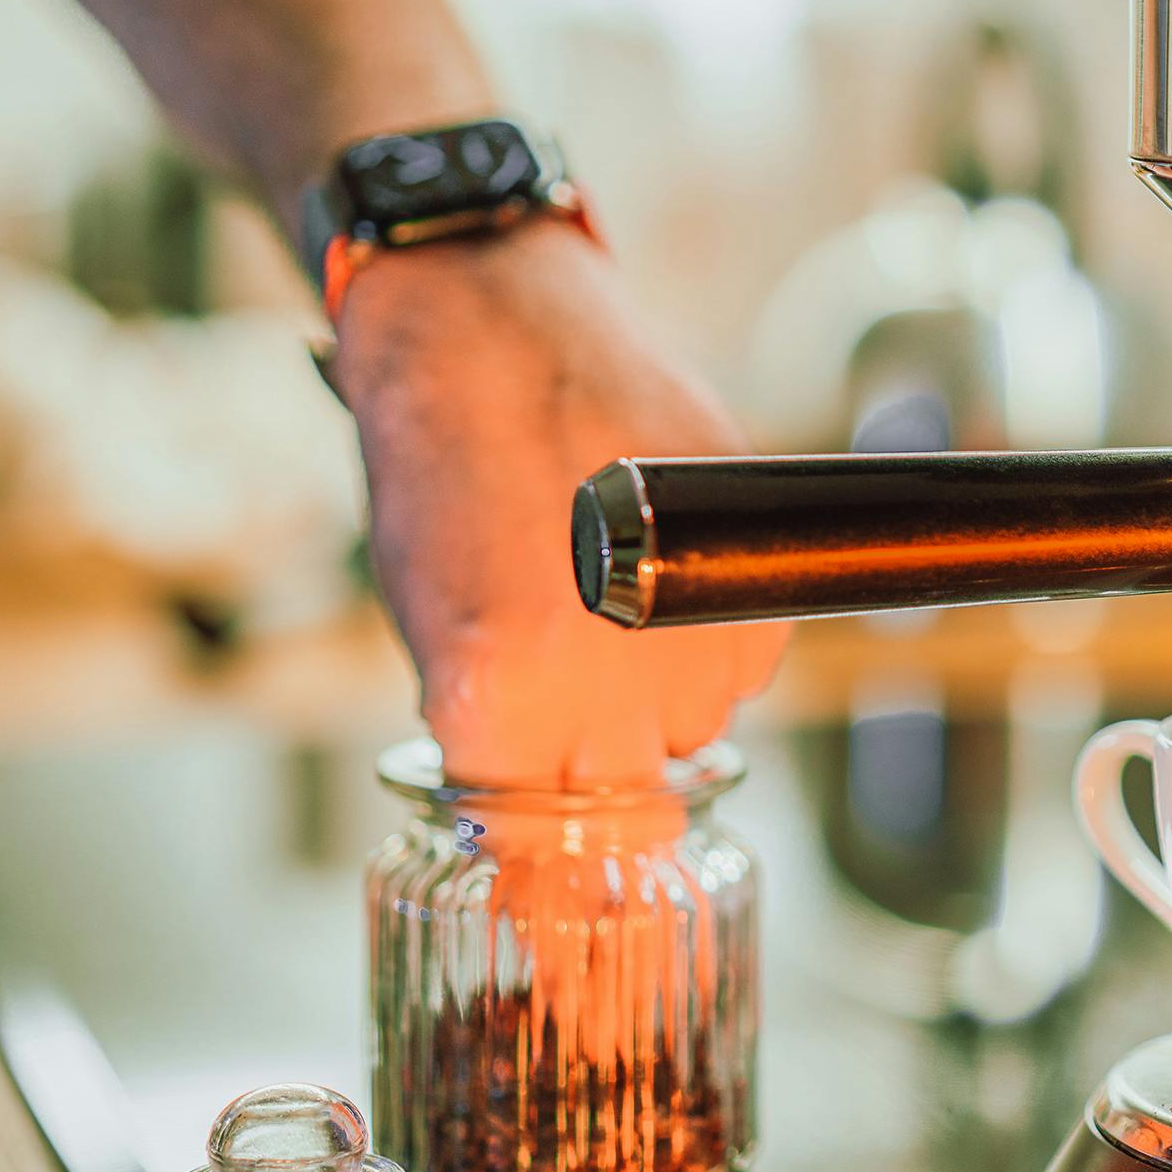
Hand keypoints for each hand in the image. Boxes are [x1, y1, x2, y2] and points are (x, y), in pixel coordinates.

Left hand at [329, 219, 788, 787]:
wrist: (490, 332)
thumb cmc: (438, 469)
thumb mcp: (424, 625)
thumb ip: (484, 733)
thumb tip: (528, 808)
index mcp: (496, 701)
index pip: (538, 838)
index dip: (538, 835)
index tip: (543, 829)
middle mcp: (600, 681)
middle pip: (626, 797)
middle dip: (597, 765)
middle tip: (565, 696)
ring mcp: (687, 626)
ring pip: (698, 729)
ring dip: (661, 703)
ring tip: (610, 614)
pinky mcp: (745, 568)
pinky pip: (747, 658)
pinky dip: (714, 640)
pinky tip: (662, 580)